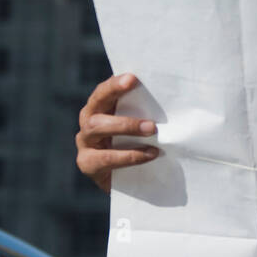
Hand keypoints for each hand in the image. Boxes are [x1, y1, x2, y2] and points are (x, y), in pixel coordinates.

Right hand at [75, 73, 159, 193]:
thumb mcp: (142, 124)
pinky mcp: (88, 163)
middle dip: (119, 105)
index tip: (132, 78)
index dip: (115, 84)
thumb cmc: (140, 142)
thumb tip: (171, 96)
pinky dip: (129, 156)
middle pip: (95, 107)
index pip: (104, 91)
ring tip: (151, 131)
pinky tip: (150, 154)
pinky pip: (105, 158)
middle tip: (150, 118)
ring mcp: (85, 142)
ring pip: (95, 128)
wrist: (130, 178)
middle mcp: (89, 121)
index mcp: (101, 107)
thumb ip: (147, 110)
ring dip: (125, 127)